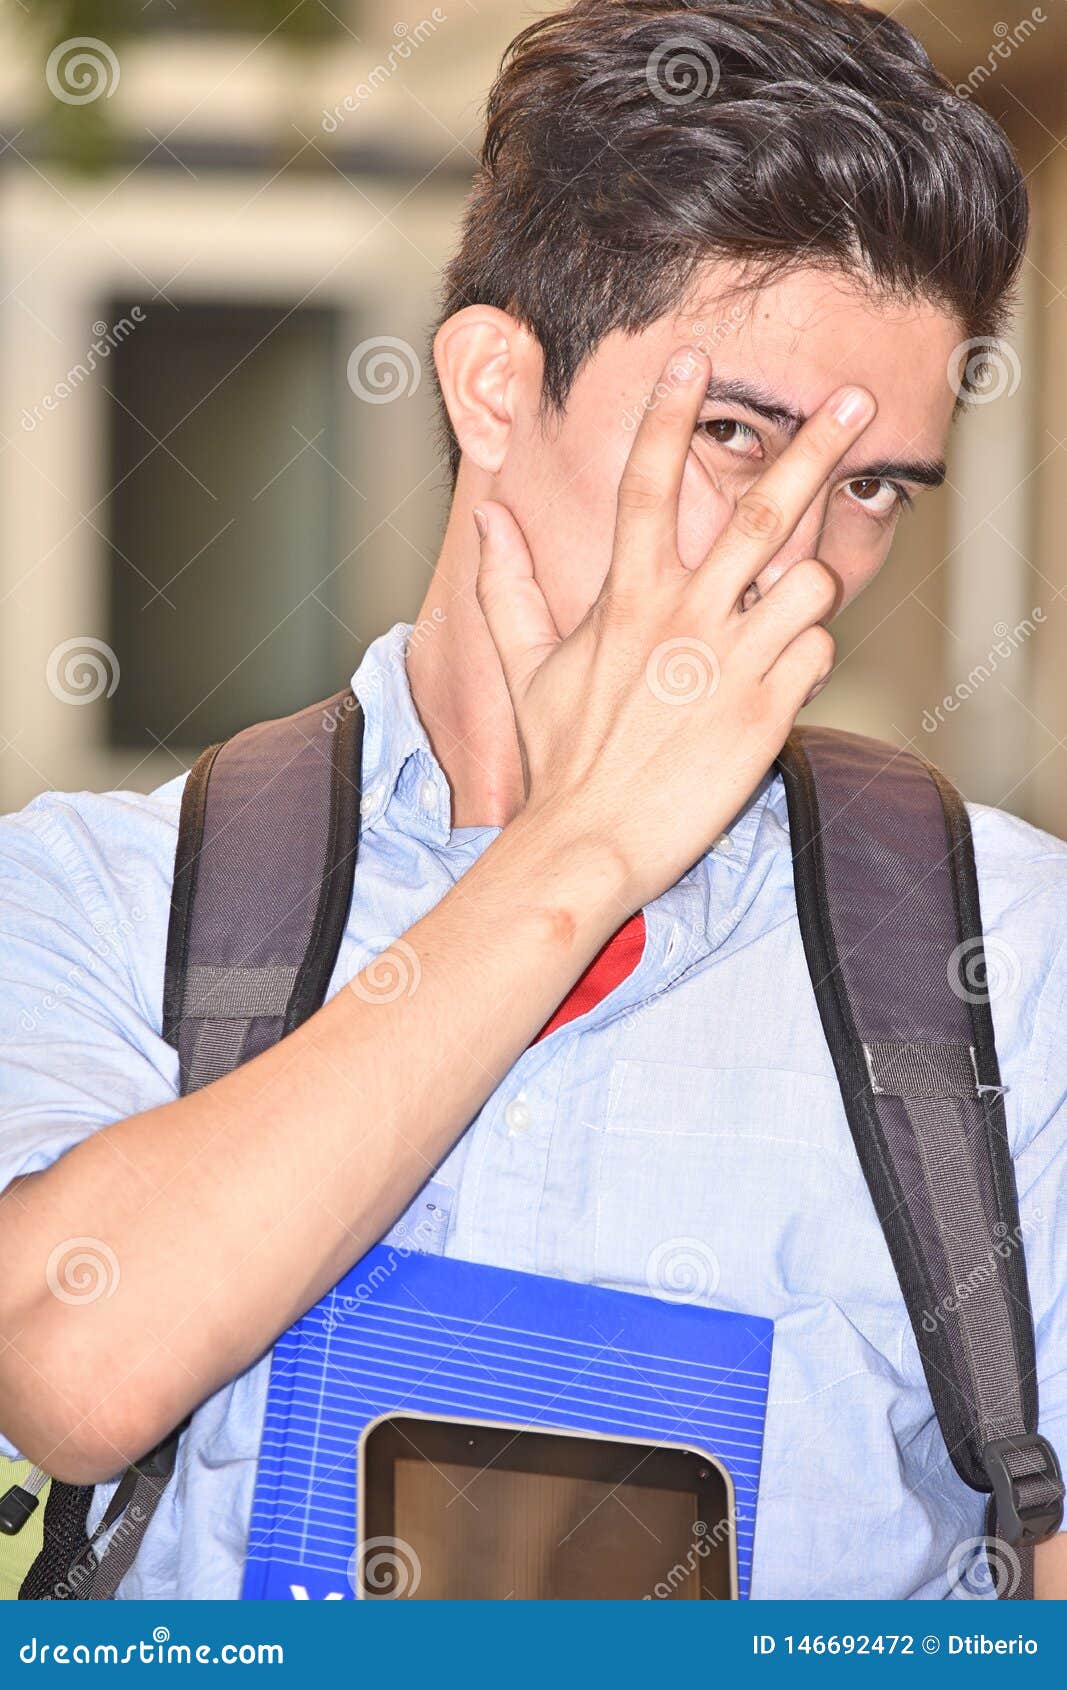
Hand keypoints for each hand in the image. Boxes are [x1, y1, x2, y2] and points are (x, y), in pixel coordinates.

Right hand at [475, 346, 875, 909]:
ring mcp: (730, 663)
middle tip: (856, 398)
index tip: (694, 357)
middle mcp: (684, 618)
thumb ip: (507, 585)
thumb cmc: (560, 757)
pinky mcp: (767, 712)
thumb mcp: (522, 668)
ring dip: (812, 585)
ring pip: (811, 582)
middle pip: (762, 510)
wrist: (590, 840)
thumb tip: (486, 518)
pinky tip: (784, 676)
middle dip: (815, 445)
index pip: (648, 482)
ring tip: (787, 611)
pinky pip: (819, 652)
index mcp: (627, 599)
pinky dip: (812, 654)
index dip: (669, 413)